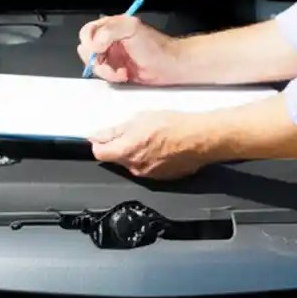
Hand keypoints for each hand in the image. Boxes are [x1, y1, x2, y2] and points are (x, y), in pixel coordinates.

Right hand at [77, 15, 181, 84]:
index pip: (87, 32)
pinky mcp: (115, 70)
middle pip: (87, 50)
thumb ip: (109, 31)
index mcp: (111, 26)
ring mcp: (111, 56)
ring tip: (120, 71)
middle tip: (108, 61)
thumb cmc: (155, 46)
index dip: (89, 42)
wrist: (169, 66)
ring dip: (105, 70)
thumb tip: (94, 45)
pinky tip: (124, 75)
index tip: (99, 49)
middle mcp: (109, 40)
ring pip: (94, 65)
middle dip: (96, 59)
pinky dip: (111, 77)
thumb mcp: (131, 28)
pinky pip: (103, 75)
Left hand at [88, 111, 207, 179]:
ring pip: (134, 164)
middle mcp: (135, 168)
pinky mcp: (163, 178)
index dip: (100, 143)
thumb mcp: (139, 119)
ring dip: (137, 153)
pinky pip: (150, 169)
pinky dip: (151, 159)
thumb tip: (96, 136)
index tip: (105, 135)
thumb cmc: (172, 124)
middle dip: (120, 147)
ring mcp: (149, 175)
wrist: (200, 138)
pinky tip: (163, 147)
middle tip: (135, 131)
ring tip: (152, 138)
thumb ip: (115, 130)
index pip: (99, 153)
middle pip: (117, 159)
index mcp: (126, 152)